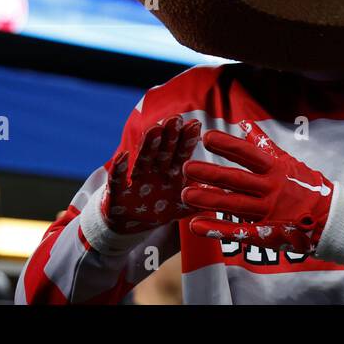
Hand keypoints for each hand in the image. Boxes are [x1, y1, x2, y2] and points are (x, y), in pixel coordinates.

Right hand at [100, 115, 201, 233]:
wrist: (130, 225)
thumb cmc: (157, 210)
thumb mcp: (181, 208)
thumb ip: (199, 199)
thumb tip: (225, 191)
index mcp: (171, 173)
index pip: (180, 154)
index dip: (187, 140)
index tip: (195, 124)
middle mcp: (154, 172)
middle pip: (163, 151)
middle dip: (169, 136)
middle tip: (175, 118)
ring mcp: (136, 180)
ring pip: (143, 159)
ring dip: (148, 144)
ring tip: (155, 128)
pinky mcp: (118, 192)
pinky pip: (118, 179)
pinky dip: (120, 168)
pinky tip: (124, 155)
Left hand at [182, 119, 337, 252]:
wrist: (331, 219)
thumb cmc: (306, 186)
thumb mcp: (288, 160)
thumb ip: (263, 143)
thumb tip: (244, 122)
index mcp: (276, 169)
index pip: (249, 154)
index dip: (228, 145)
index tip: (207, 137)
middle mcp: (271, 189)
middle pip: (236, 180)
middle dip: (210, 173)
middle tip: (186, 168)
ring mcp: (268, 212)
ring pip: (233, 204)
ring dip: (208, 200)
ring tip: (185, 195)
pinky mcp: (266, 233)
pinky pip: (238, 231)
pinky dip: (216, 229)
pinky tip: (196, 225)